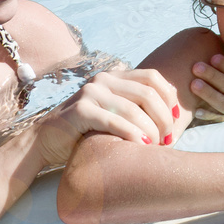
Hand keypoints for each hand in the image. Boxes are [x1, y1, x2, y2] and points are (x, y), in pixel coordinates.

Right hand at [33, 69, 176, 166]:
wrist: (46, 140)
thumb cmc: (86, 131)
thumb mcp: (114, 113)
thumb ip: (136, 107)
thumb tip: (174, 115)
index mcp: (114, 76)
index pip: (152, 77)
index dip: (170, 97)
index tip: (177, 120)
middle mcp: (104, 80)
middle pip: (148, 93)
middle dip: (164, 118)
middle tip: (168, 139)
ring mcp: (91, 93)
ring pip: (134, 109)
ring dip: (151, 130)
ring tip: (156, 147)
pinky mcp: (80, 110)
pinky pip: (115, 121)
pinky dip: (132, 134)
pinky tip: (141, 146)